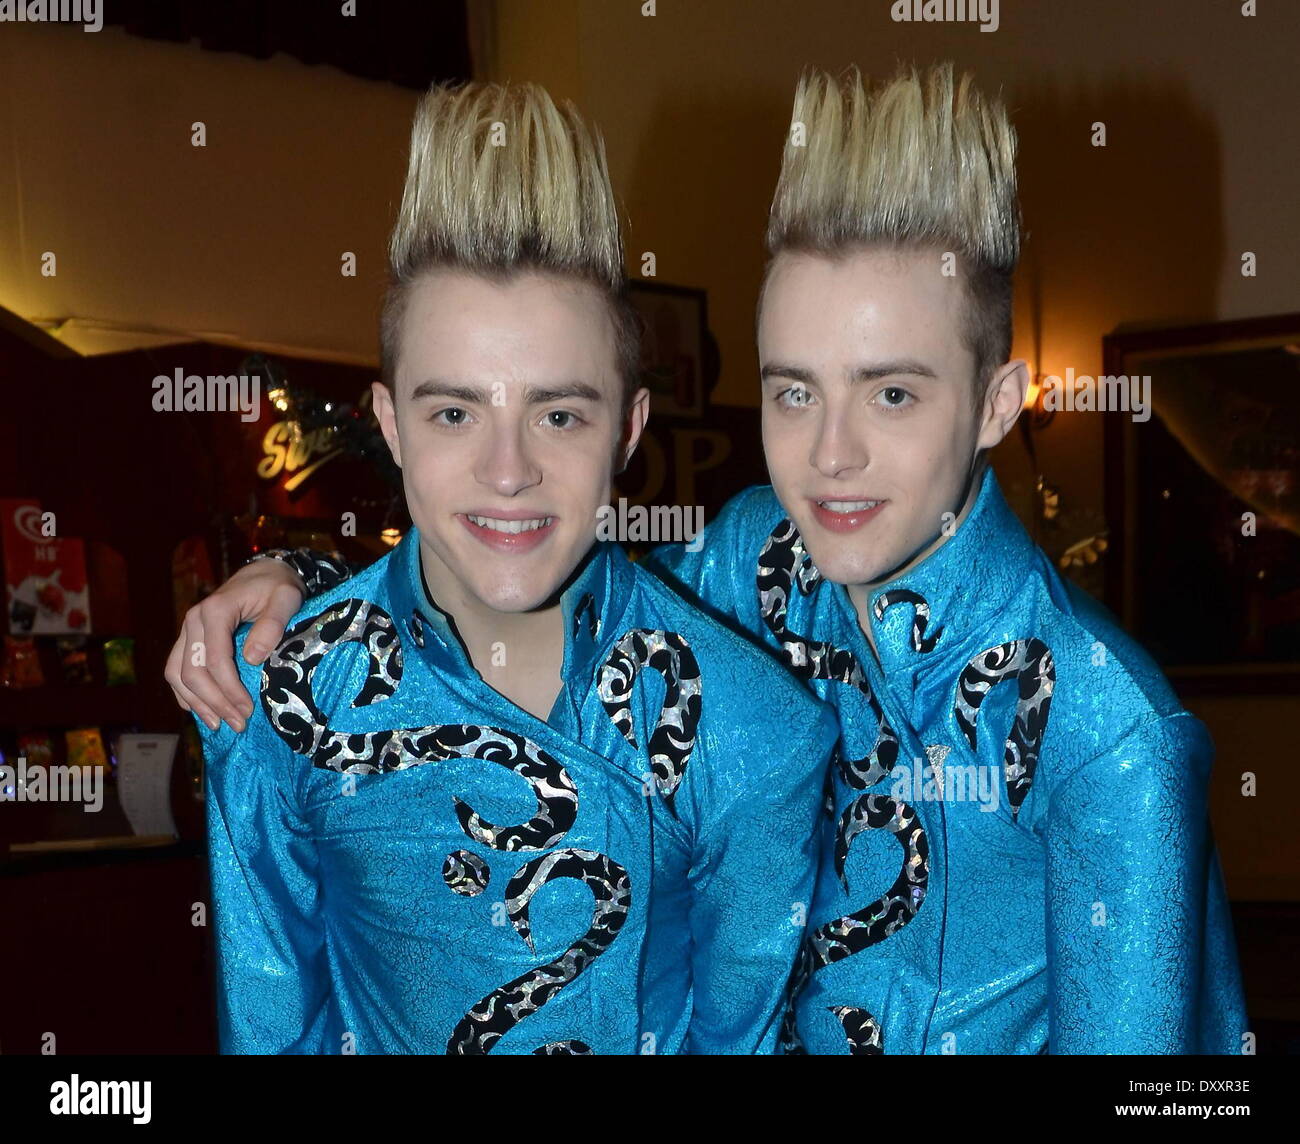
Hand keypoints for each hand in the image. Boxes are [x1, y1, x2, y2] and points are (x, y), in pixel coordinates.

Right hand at [165, 558, 305, 731]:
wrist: (264, 573)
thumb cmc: (278, 586)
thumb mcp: (286, 598)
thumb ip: (273, 623)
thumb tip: (252, 658)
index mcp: (215, 610)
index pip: (214, 659)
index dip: (229, 689)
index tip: (248, 710)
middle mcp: (193, 620)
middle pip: (191, 671)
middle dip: (214, 702)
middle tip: (239, 725)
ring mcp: (188, 630)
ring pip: (177, 673)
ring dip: (197, 703)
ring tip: (219, 725)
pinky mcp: (188, 639)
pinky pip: (176, 670)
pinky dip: (186, 693)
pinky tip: (203, 711)